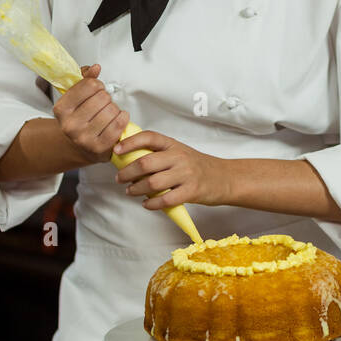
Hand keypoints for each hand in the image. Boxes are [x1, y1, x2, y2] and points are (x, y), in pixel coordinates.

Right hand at [53, 63, 128, 163]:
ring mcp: (84, 138)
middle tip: (102, 103)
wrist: (79, 145)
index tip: (96, 89)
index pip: (89, 85)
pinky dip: (122, 118)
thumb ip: (85, 78)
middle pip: (103, 97)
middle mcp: (70, 125)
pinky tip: (116, 119)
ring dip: (114, 108)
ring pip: (112, 110)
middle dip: (106, 97)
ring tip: (108, 112)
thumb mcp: (76, 96)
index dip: (97, 84)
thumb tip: (95, 68)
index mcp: (61, 109)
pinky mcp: (99, 147)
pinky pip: (119, 124)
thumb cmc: (79, 117)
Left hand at [115, 131, 232, 209]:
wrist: (224, 177)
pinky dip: (151, 204)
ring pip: (152, 183)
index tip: (117, 150)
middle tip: (119, 178)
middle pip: (145, 163)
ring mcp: (186, 174)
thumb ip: (159, 154)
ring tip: (130, 191)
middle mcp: (179, 157)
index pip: (149, 137)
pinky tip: (146, 204)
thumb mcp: (180, 153)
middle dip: (127, 172)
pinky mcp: (191, 191)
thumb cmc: (197, 166)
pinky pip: (165, 200)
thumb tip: (129, 159)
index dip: (130, 142)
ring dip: (136, 189)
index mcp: (174, 145)